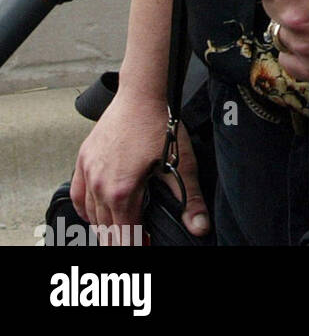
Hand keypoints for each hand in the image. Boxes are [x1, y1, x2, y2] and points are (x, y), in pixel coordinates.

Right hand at [70, 89, 208, 242]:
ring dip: (104, 226)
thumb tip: (200, 227)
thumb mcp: (181, 163)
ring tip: (119, 231)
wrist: (141, 94)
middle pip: (106, 228)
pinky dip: (85, 209)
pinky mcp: (83, 159)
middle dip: (120, 240)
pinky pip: (77, 195)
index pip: (124, 234)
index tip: (144, 246)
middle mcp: (99, 185)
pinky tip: (96, 213)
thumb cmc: (159, 124)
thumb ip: (190, 199)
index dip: (136, 245)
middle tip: (136, 241)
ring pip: (90, 214)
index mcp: (121, 191)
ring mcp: (88, 172)